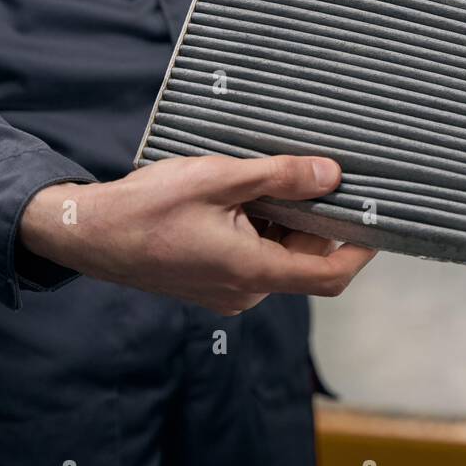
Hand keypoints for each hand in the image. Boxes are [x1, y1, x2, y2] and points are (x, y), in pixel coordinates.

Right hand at [18, 155, 376, 315]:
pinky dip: (260, 228)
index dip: (362, 249)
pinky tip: (243, 195)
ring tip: (270, 177)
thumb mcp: (219, 180)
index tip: (380, 220)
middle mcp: (245, 291)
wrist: (86, 233)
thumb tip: (333, 174)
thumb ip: (280, 177)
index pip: (330, 274)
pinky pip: (253, 257)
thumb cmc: (146, 207)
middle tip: (319, 174)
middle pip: (306, 258)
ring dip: (284, 221)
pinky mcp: (211, 282)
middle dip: (317, 220)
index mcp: (253, 272)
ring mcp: (227, 290)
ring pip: (279, 255)